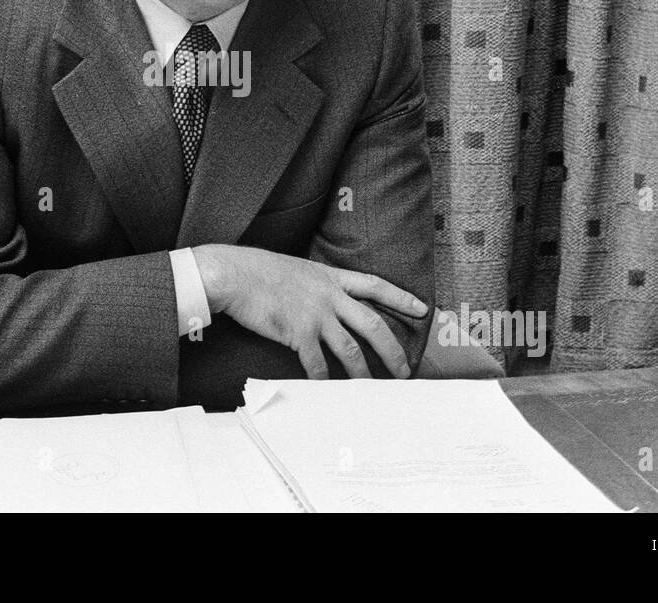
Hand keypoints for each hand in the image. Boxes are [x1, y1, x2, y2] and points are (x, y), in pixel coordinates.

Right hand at [191, 244, 428, 379]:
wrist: (235, 273)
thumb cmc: (259, 270)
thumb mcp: (297, 269)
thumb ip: (316, 283)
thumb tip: (326, 298)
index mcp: (330, 277)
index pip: (374, 285)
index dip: (400, 298)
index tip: (422, 308)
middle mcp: (329, 296)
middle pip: (373, 324)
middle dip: (392, 349)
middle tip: (404, 369)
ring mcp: (315, 315)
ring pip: (350, 349)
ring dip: (363, 372)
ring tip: (372, 388)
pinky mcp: (297, 332)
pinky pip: (317, 363)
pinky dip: (324, 379)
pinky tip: (327, 389)